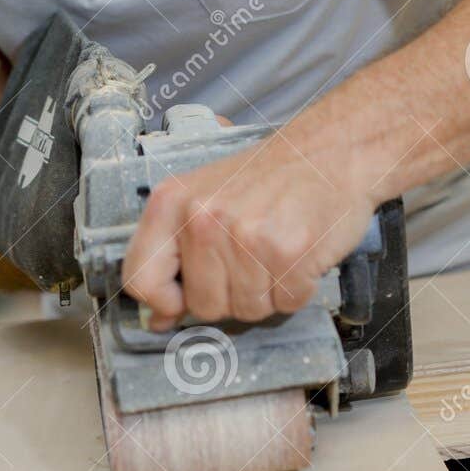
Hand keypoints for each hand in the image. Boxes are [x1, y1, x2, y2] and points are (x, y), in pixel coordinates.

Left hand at [121, 128, 374, 327]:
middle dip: (230, 295)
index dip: (162, 302)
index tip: (181, 301)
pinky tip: (299, 253)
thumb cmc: (267, 178)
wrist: (329, 151)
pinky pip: (287, 303)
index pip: (140, 279)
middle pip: (203, 305)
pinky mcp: (288, 251)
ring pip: (247, 310)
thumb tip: (157, 319)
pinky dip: (298, 288)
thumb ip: (175, 255)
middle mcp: (202, 219)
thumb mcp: (205, 199)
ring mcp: (245, 236)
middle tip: (251, 255)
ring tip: (275, 249)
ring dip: (268, 292)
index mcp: (171, 202)